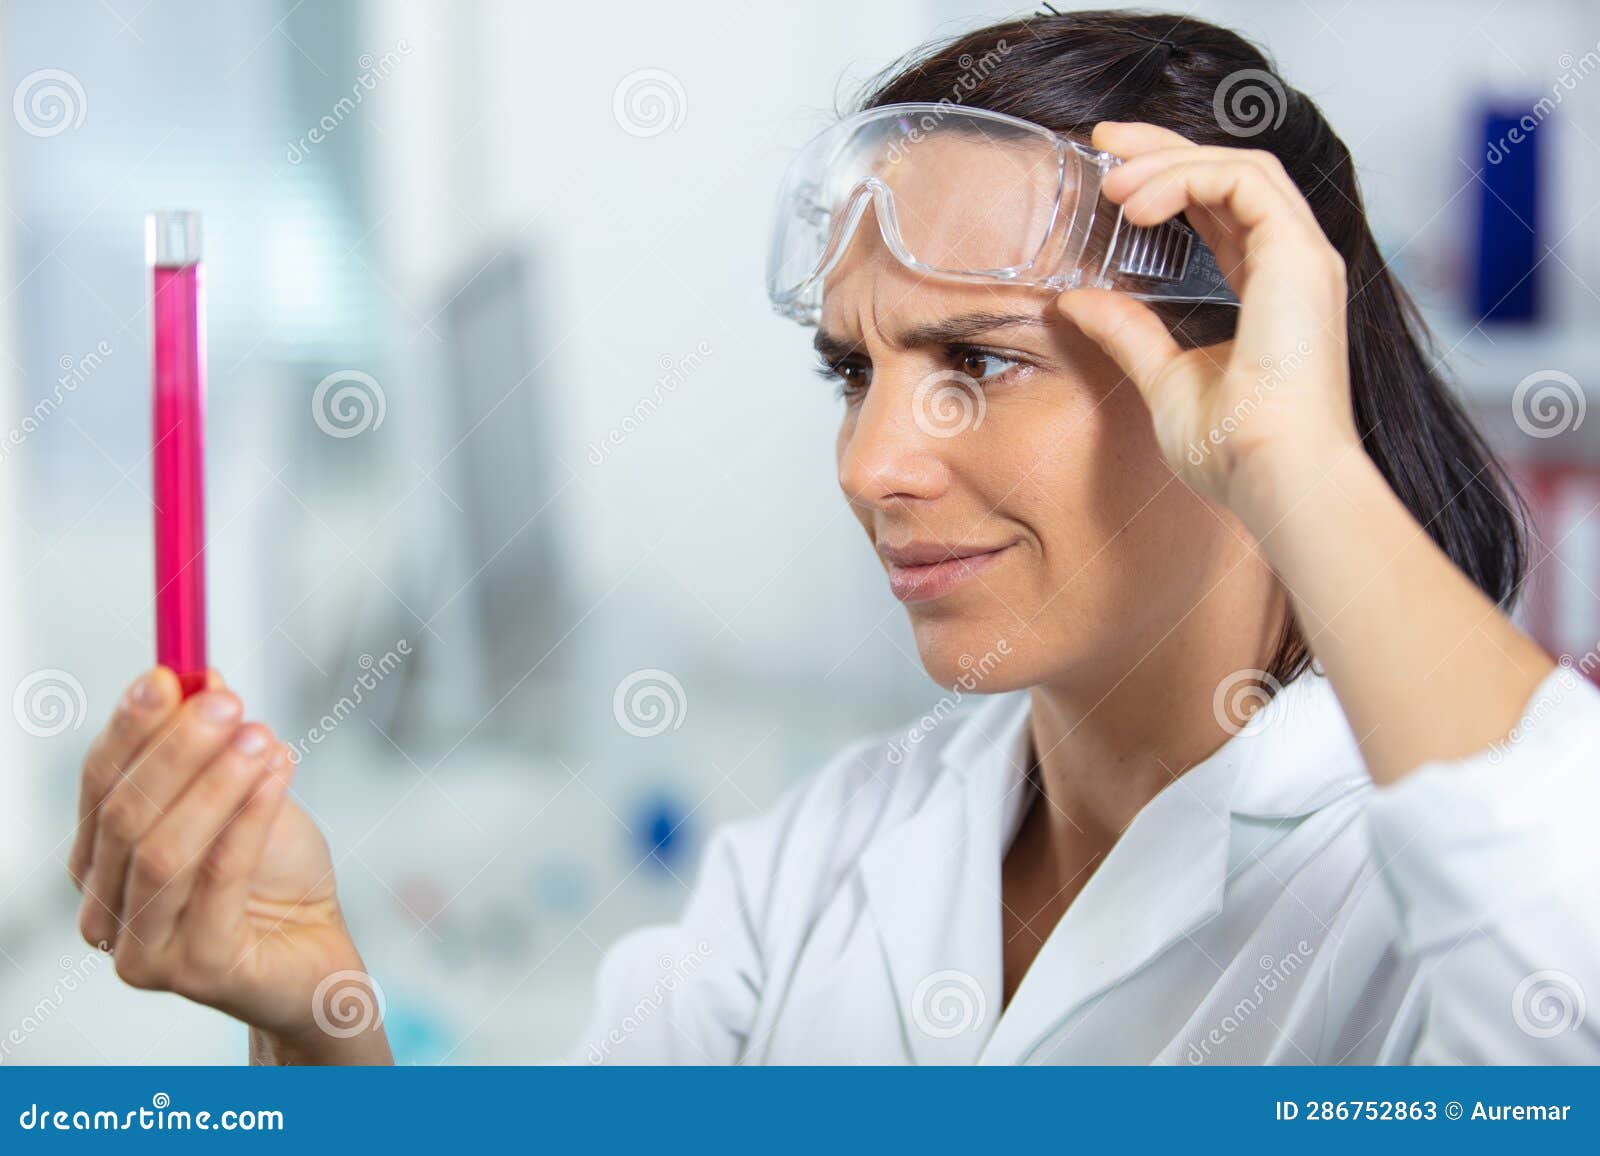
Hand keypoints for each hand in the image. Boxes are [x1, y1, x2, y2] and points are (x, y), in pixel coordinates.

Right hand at [69, 667, 388, 1061]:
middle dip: (177, 749)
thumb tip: (202, 674)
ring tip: (262, 736)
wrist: (316, 951)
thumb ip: (215, 743)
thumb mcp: (243, 793)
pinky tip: (280, 772)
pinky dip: (249, 819)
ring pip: (164, 850)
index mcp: (101, 860)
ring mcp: (141, 948)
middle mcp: (105, 908)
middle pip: (125, 814)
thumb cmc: (271, 876)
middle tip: (226, 702)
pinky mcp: (194, 970)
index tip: (169, 674)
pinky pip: (219, 880)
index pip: (100, 782)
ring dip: (215, 783)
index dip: (131, 726)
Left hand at [1056, 120, 1358, 523]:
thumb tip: (1074, 301)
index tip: (1112, 170)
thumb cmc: (1235, 450)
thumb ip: (1127, 333)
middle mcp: (1294, 265)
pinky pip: (1241, 181)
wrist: (1275, 476)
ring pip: (1239, 166)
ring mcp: (1303, 256)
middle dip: (1166, 147)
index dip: (1170, 179)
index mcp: (1271, 292)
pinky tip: (1135, 206)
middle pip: (1232, 172)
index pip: (1221, 209)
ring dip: (1168, 162)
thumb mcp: (1164, 379)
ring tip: (1110, 183)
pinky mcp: (1299, 255)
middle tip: (1103, 140)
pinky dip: (1185, 180)